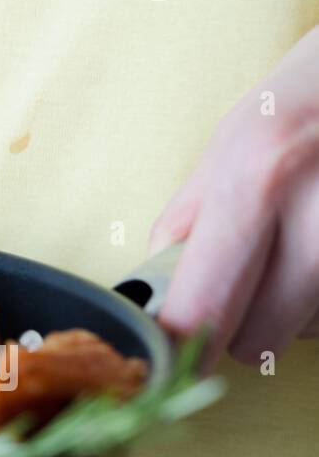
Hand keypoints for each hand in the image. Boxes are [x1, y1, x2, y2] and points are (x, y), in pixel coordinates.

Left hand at [150, 25, 318, 364]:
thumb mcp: (227, 146)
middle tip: (243, 279)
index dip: (181, 342)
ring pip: (305, 333)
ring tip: (297, 246)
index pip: (204, 307)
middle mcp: (317, 216)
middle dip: (241, 322)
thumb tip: (153, 291)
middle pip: (258, 339)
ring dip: (292, 309)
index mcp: (257, 181)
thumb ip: (186, 223)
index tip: (172, 351)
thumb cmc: (300, 105)